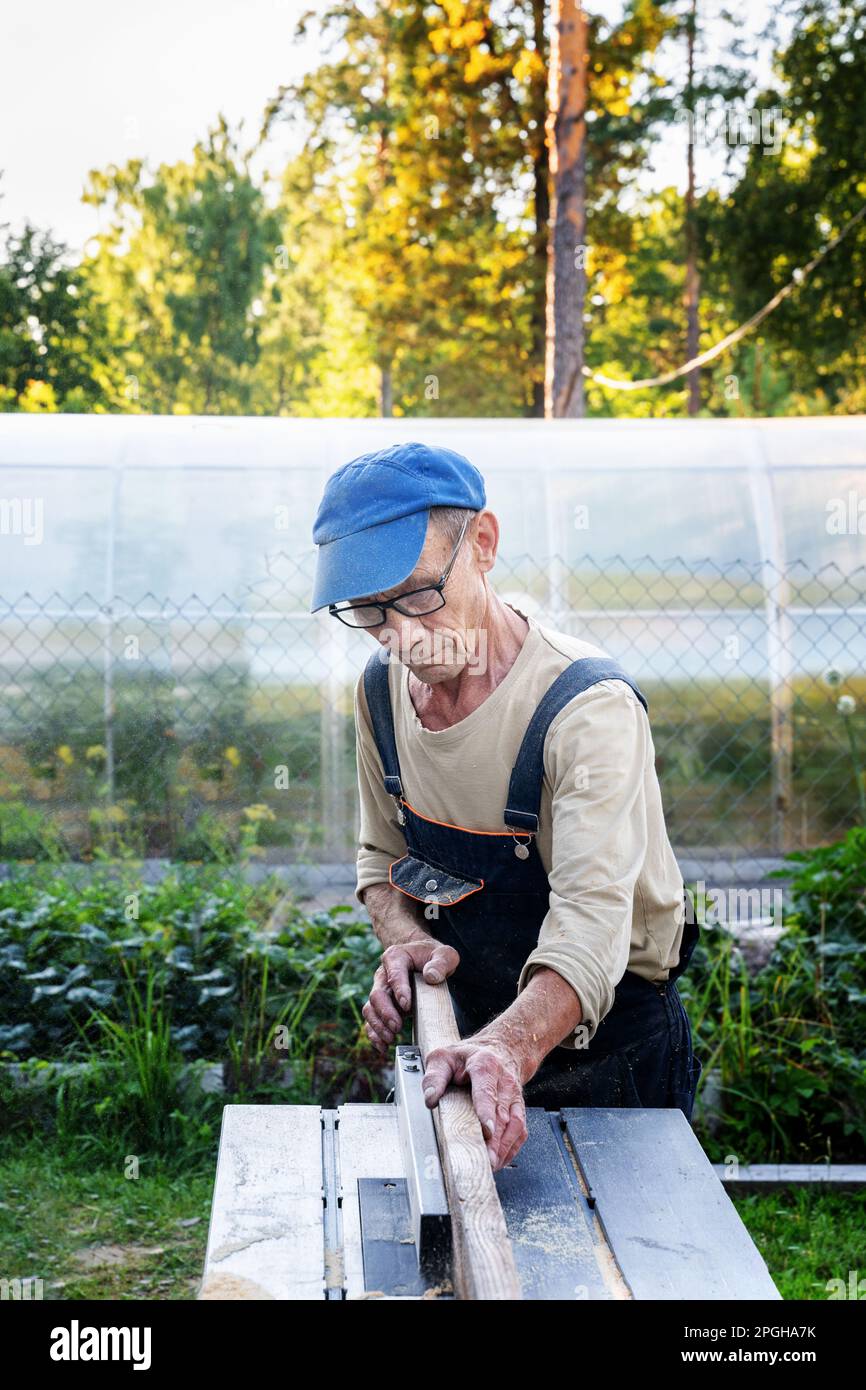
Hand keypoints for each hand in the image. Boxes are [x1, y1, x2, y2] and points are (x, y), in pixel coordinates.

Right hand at [362, 939, 459, 1055]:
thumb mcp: (445, 954)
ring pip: (370, 1008)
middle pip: (377, 994)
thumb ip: (441, 962)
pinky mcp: (380, 1005)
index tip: (407, 1005)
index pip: (394, 974)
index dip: (399, 990)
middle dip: (385, 1013)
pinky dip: (374, 1034)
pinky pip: (371, 1019)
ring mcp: (380, 990)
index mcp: (396, 957)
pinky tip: (383, 1046)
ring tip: (390, 1039)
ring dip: (378, 1025)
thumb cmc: (432, 956)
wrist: (420, 956)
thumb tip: (431, 977)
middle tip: (397, 1027)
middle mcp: (383, 974)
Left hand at [420, 1037, 528, 1171]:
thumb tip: (430, 1099)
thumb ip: (435, 1076)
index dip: (487, 1112)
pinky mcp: (519, 1109)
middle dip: (495, 1140)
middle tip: (484, 1160)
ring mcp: (515, 1096)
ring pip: (515, 1125)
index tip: (487, 1131)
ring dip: (504, 1148)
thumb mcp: (444, 1058)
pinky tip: (499, 1161)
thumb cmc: (468, 1057)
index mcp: (485, 1065)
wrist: (500, 1050)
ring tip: (490, 1165)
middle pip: (502, 1114)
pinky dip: (511, 1149)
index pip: (487, 1091)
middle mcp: (504, 1081)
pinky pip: (520, 1132)